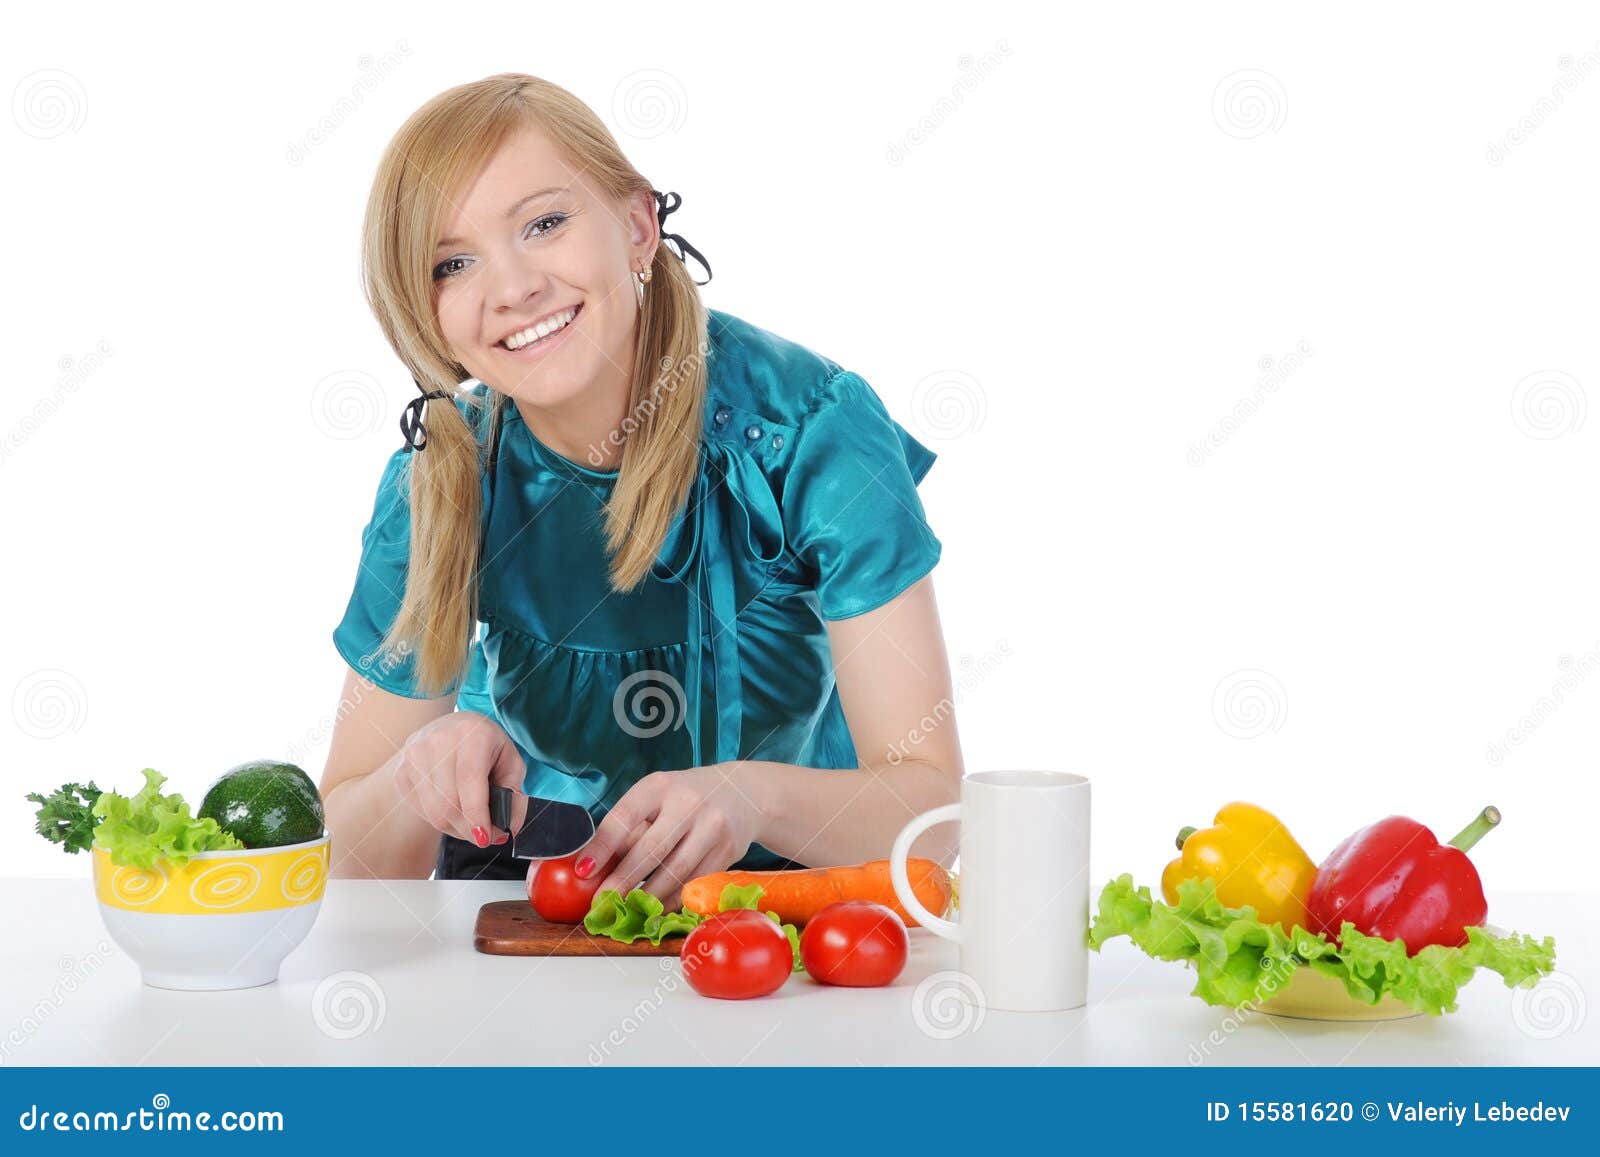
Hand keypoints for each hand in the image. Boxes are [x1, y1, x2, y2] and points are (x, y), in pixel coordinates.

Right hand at [389, 711, 526, 847]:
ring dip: (457, 828)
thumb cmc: (487, 747)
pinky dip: (441, 820)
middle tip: (486, 835)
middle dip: (470, 828)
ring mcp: (415, 756)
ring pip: (435, 812)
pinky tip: (454, 810)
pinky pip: (422, 811)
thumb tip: (509, 828)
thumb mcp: (511, 762)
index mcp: (471, 734)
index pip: (469, 780)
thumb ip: (514, 795)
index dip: (476, 814)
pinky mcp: (402, 772)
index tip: (486, 838)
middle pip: (450, 803)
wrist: (453, 727)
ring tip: (471, 822)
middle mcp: (438, 741)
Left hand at [585, 765, 766, 909]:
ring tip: (627, 910)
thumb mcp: (656, 799)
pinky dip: (672, 901)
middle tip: (602, 904)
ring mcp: (713, 827)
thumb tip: (594, 871)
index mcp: (660, 786)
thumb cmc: (685, 798)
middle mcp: (689, 803)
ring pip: (675, 873)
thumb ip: (628, 830)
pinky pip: (695, 884)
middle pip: (651, 850)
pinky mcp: (729, 851)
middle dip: (622, 882)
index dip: (602, 847)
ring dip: (647, 898)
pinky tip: (656, 907)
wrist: (742, 794)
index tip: (583, 872)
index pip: (625, 817)